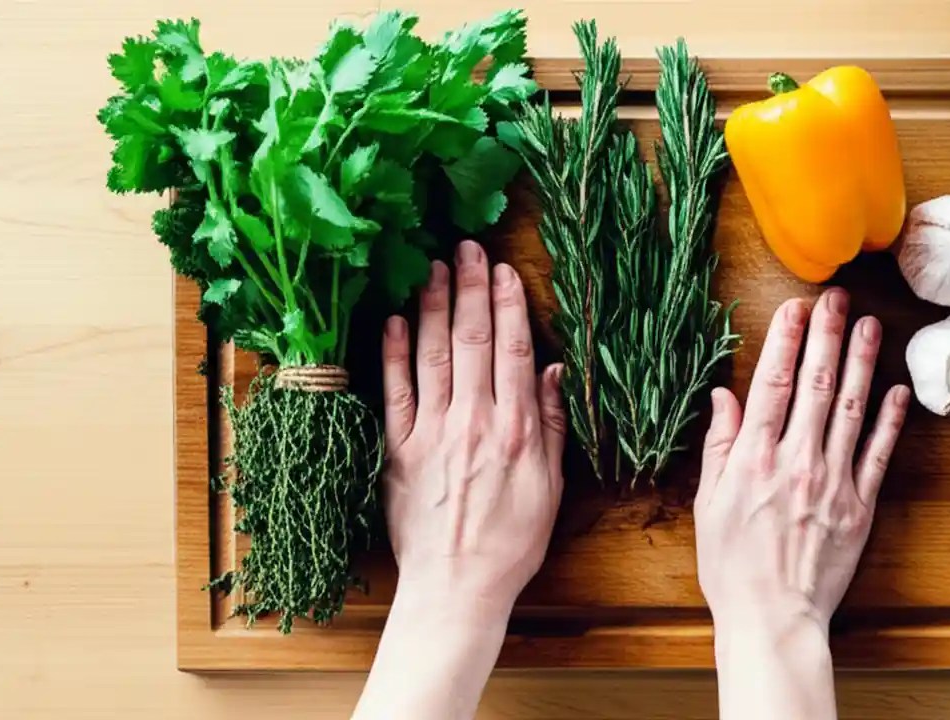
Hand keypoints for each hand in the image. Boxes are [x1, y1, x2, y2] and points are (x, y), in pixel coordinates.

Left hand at [381, 239, 565, 610]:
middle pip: (472, 340)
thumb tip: (556, 371)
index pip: (514, 350)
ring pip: (431, 354)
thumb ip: (553, 425)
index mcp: (516, 428)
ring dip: (431, 306)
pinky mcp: (397, 449)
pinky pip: (394, 391)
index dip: (508, 305)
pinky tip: (393, 319)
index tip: (504, 271)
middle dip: (469, 289)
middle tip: (466, 248)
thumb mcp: (551, 486)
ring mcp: (432, 432)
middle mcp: (473, 420)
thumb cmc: (511, 542)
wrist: (458, 587)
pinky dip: (393, 353)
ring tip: (432, 267)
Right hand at [695, 288, 908, 718]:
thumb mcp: (708, 503)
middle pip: (817, 387)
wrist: (772, 617)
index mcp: (753, 459)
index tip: (795, 309)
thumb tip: (723, 398)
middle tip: (837, 299)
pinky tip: (897, 389)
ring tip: (870, 326)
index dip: (786, 342)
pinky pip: (878, 454)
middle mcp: (796, 462)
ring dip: (862, 364)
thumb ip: (719, 446)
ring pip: (851, 410)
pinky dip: (889, 420)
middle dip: (827, 337)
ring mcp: (833, 482)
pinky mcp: (859, 506)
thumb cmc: (731, 566)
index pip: (774, 385)